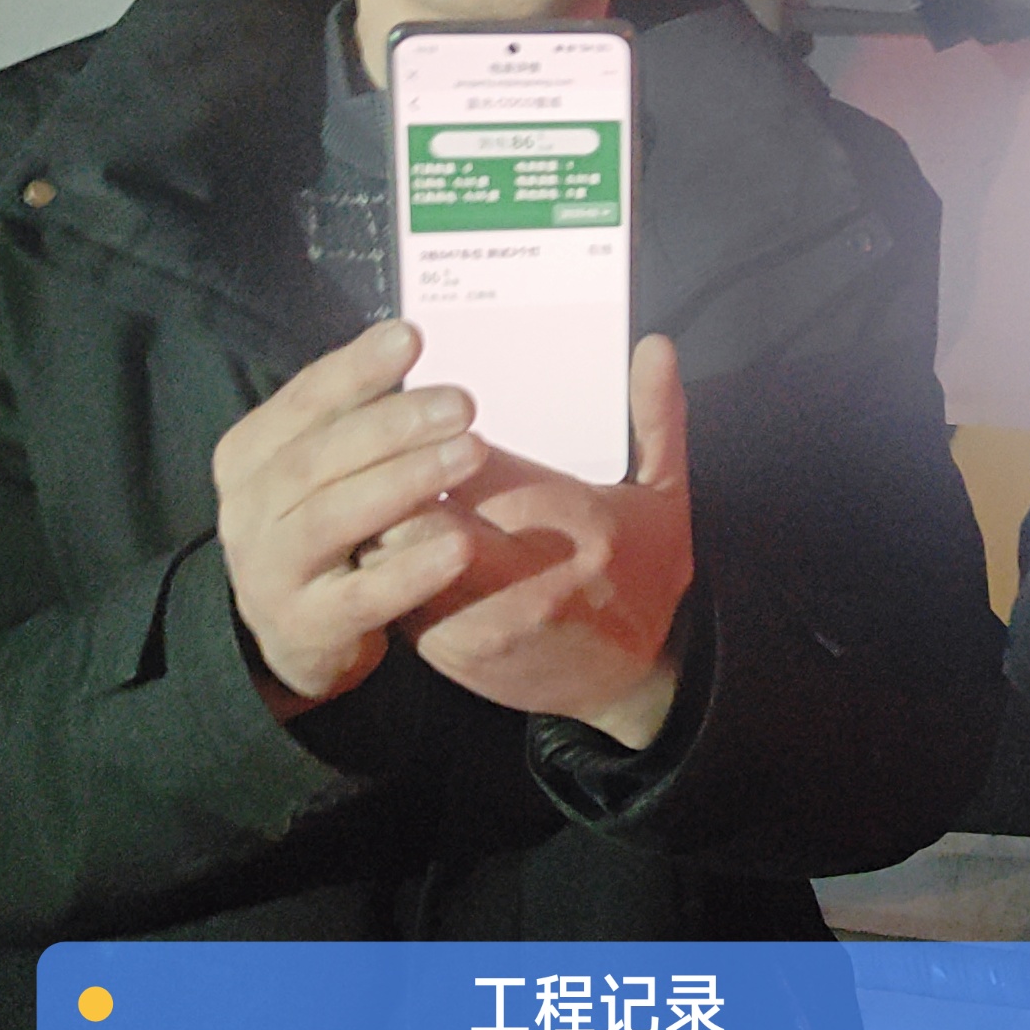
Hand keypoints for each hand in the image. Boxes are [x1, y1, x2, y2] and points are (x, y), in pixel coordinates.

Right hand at [214, 319, 480, 715]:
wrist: (297, 633)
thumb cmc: (324, 526)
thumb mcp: (326, 467)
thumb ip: (353, 414)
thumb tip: (406, 336)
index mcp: (249, 458)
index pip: (301, 402)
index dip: (354, 368)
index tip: (411, 336)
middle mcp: (247, 513)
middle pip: (318, 457)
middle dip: (393, 424)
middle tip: (463, 403)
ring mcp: (268, 575)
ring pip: (334, 518)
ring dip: (407, 480)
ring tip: (472, 451)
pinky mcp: (303, 630)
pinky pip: (361, 597)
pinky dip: (411, 569)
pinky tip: (460, 544)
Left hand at [387, 335, 692, 747]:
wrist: (631, 684)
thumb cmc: (646, 577)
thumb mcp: (666, 497)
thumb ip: (657, 418)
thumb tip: (654, 345)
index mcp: (575, 525)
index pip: (476, 463)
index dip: (439, 430)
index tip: (423, 403)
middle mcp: (521, 578)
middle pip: (421, 508)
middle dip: (395, 472)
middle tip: (376, 435)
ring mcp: (477, 621)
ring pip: (393, 553)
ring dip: (378, 516)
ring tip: (363, 478)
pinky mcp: (448, 652)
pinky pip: (391, 594)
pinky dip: (381, 560)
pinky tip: (377, 530)